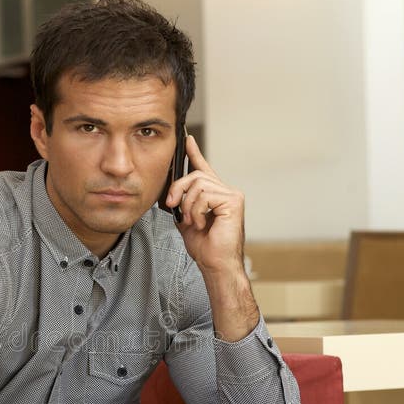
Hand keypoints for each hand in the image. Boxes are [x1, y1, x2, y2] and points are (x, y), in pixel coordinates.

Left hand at [166, 135, 245, 274]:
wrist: (215, 264)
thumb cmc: (205, 247)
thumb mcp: (185, 220)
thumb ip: (180, 204)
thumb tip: (170, 193)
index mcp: (214, 195)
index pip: (203, 169)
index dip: (194, 153)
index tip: (187, 139)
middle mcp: (225, 191)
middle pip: (195, 175)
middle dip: (178, 189)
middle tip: (172, 205)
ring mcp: (231, 195)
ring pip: (198, 184)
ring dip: (188, 205)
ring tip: (192, 221)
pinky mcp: (233, 200)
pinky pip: (204, 195)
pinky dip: (196, 211)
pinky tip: (201, 223)